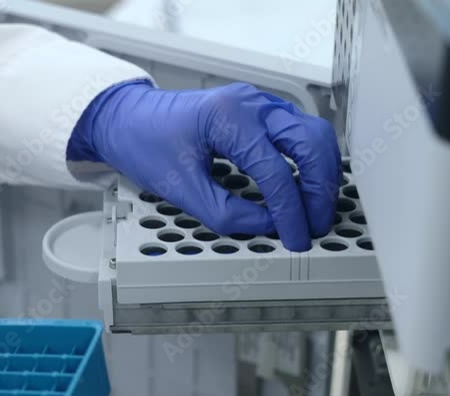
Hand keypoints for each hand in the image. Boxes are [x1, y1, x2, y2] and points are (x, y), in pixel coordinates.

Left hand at [68, 81, 340, 250]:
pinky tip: (305, 190)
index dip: (290, 211)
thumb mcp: (179, 188)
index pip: (276, 170)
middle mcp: (252, 103)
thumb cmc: (146, 142)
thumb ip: (225, 213)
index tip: (295, 238)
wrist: (129, 119)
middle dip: (319, 190)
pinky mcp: (262, 111)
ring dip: (321, 175)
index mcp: (229, 117)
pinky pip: (301, 134)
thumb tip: (267, 227)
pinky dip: (310, 162)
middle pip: (311, 143)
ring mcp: (260, 103)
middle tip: (316, 225)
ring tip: (314, 212)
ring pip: (314, 134)